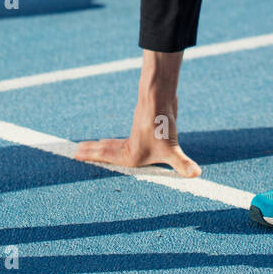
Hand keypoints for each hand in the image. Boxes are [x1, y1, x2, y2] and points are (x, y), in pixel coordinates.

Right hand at [74, 101, 200, 177]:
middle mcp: (130, 146)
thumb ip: (183, 164)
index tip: (75, 154)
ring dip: (101, 146)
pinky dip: (111, 142)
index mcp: (131, 154)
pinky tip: (111, 142)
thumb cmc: (163, 126)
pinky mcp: (141, 129)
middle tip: (75, 151)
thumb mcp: (172, 150)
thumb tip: (197, 174)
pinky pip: (121, 140)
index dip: (91, 157)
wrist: (160, 99)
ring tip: (90, 146)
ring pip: (113, 144)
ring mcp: (134, 137)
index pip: (107, 157)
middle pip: (106, 150)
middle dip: (92, 152)